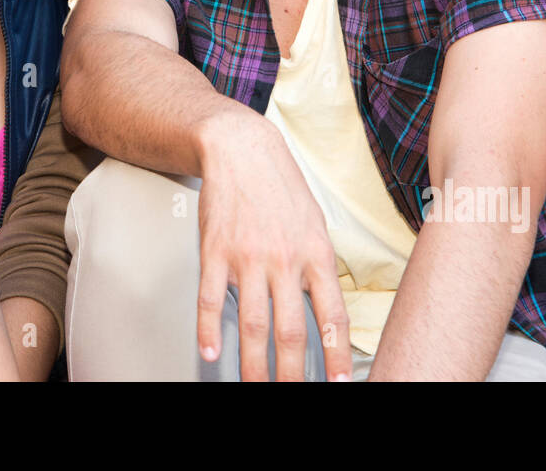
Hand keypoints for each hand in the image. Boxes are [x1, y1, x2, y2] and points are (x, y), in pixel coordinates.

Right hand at [195, 111, 351, 380]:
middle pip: (290, 330)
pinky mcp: (215, 252)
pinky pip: (212, 299)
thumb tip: (325, 307)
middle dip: (291, 373)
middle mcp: (284, 259)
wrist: (242, 150)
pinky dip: (209, 329)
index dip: (336, 353)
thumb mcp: (315, 223)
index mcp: (316, 254)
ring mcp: (248, 257)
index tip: (336, 383)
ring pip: (253, 324)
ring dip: (254, 364)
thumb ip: (319, 265)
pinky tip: (210, 351)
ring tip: (254, 386)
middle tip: (290, 394)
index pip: (332, 315)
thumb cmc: (281, 187)